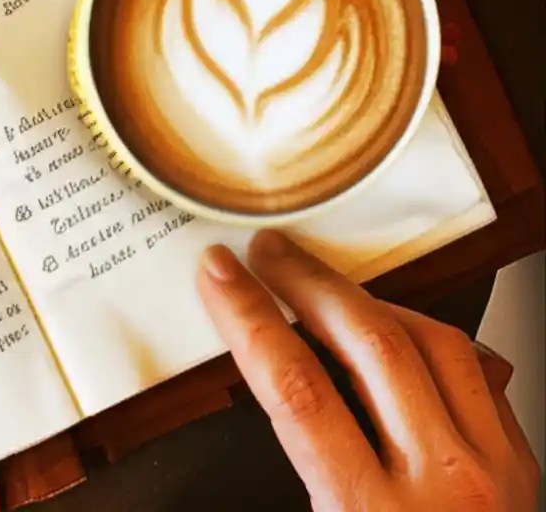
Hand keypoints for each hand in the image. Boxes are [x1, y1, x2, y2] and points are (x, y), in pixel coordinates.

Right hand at [197, 230, 538, 511]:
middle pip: (370, 344)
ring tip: (324, 280)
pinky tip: (398, 331)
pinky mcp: (525, 465)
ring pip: (436, 343)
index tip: (220, 277)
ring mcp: (495, 470)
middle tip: (267, 252)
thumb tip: (260, 412)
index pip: (297, 387)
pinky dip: (428, 336)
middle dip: (308, 283)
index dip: (249, 319)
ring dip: (370, 298)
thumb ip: (295, 480)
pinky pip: (477, 374)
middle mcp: (441, 483)